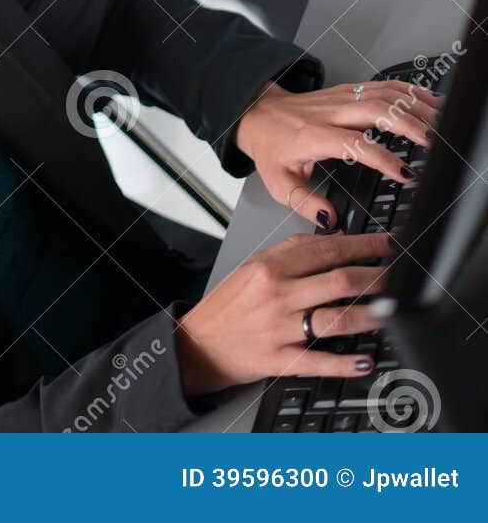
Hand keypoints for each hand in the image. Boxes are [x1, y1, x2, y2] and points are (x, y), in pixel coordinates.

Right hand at [175, 229, 394, 395]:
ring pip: (335, 319)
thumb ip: (292, 252)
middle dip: (378, 276)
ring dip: (371, 315)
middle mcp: (277, 295)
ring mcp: (280, 329)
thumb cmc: (228, 304)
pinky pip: (318, 361)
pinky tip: (365, 361)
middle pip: (339, 281)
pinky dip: (344, 363)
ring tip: (394, 312)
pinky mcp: (280, 360)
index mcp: (271, 266)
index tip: (389, 245)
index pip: (328, 250)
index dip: (365, 246)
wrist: (200, 343)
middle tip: (402, 275)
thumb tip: (333, 239)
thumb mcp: (253, 266)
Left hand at [233, 78, 442, 229]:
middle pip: (374, 110)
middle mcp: (329, 113)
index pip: (354, 143)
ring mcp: (338, 98)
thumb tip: (329, 219)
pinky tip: (424, 100)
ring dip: (411, 104)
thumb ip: (304, 203)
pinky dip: (406, 90)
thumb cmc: (270, 147)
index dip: (382, 158)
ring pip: (380, 93)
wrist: (258, 114)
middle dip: (407, 123)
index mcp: (313, 136)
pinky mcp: (346, 92)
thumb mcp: (277, 182)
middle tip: (432, 142)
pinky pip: (380, 85)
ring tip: (437, 121)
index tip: (404, 174)